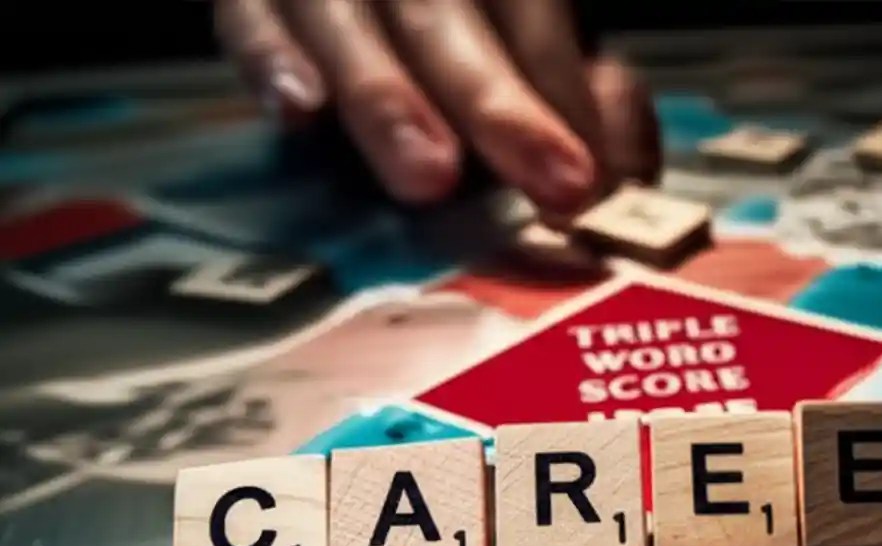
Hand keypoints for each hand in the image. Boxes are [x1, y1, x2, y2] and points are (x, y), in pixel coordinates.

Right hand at [215, 0, 659, 214]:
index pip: (528, 9)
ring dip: (391, 99)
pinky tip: (299, 113)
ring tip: (429, 177)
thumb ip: (575, 88)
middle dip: (499, 103)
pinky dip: (269, 60)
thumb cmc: (460, 31)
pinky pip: (247, 17)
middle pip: (445, 16)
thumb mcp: (523, 36)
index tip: (589, 177)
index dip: (561, 91)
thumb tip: (623, 160)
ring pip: (347, 19)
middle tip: (550, 182)